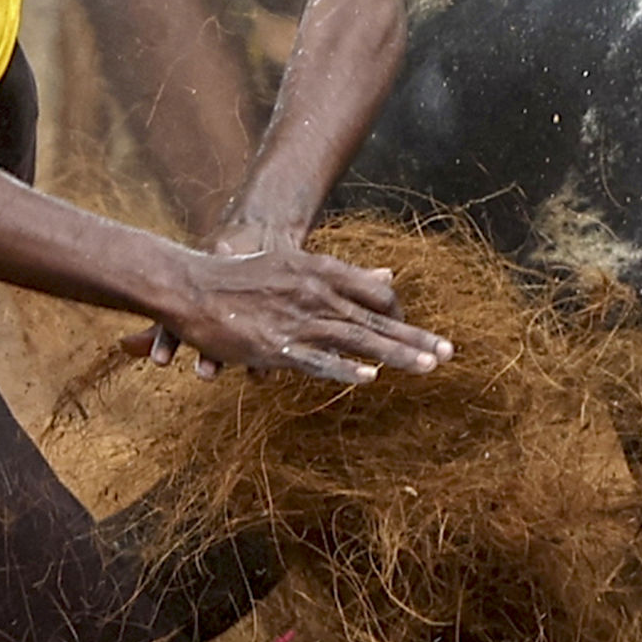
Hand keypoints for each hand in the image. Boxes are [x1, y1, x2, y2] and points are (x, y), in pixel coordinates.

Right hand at [150, 237, 452, 383]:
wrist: (191, 285)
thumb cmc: (242, 277)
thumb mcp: (295, 265)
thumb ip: (341, 274)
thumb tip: (388, 275)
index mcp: (322, 271)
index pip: (377, 293)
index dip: (400, 315)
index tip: (419, 333)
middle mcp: (317, 293)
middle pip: (377, 319)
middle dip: (416, 338)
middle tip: (450, 353)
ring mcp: (298, 320)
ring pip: (358, 340)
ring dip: (396, 355)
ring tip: (429, 367)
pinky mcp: (276, 346)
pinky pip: (316, 360)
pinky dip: (343, 368)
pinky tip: (369, 377)